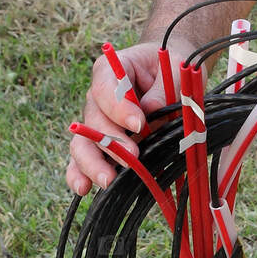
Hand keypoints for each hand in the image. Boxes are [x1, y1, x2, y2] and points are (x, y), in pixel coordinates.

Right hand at [66, 36, 192, 195]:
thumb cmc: (172, 69)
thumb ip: (164, 88)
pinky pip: (83, 160)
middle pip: (93, 120)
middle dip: (111, 141)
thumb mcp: (176, 70)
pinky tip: (84, 188)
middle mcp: (97, 98)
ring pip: (82, 144)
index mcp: (112, 71)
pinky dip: (80, 174)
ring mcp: (97, 123)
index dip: (118, 107)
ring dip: (92, 163)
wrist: (170, 75)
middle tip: (132, 155)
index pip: (105, 88)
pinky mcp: (101, 145)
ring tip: (107, 180)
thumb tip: (150, 110)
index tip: (139, 124)